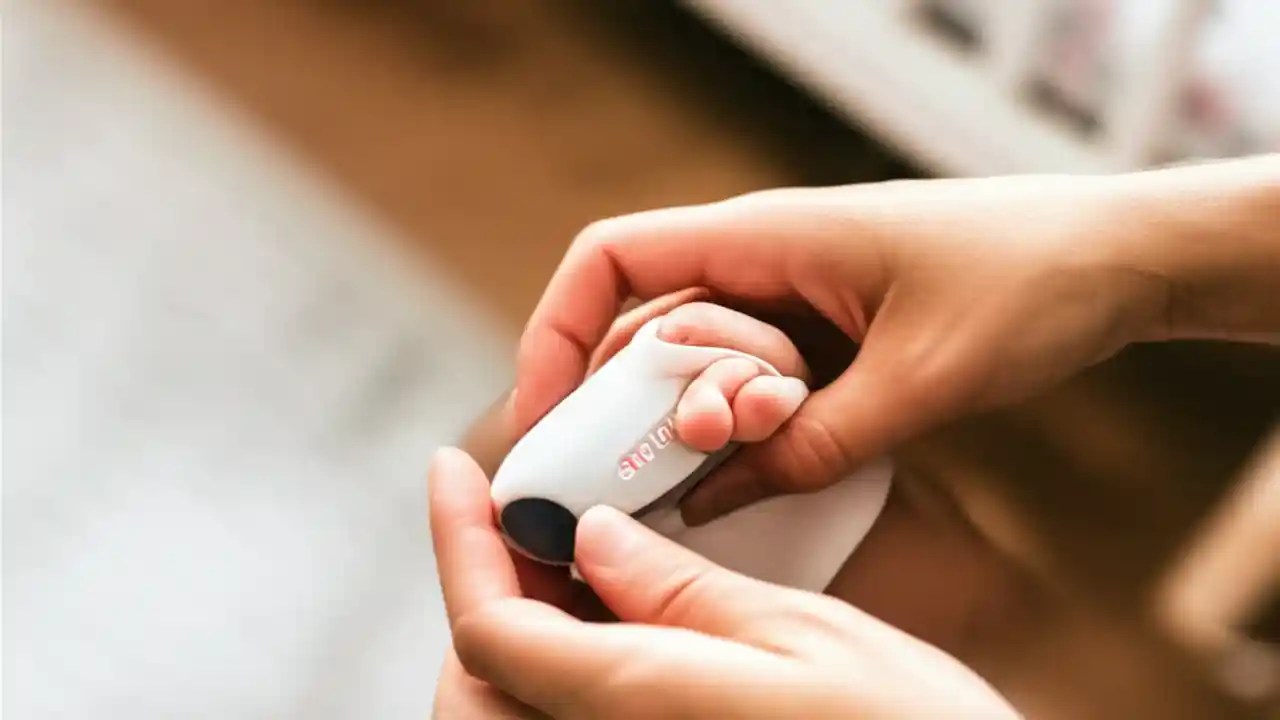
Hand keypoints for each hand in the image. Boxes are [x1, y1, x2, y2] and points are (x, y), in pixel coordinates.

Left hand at [429, 447, 1017, 718]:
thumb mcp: (805, 638)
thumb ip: (681, 590)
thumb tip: (594, 539)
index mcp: (632, 709)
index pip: (488, 628)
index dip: (457, 542)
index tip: (453, 467)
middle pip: (479, 685)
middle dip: (486, 589)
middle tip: (524, 514)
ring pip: (517, 711)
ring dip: (522, 629)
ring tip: (572, 556)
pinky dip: (568, 665)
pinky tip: (619, 619)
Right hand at [514, 175, 1176, 522]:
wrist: (1116, 259)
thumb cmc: (1027, 283)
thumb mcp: (917, 382)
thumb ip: (809, 446)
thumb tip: (710, 496)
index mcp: (766, 238)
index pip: (611, 261)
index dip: (557, 331)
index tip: (546, 416)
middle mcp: (764, 264)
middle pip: (644, 331)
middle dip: (633, 406)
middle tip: (660, 474)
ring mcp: (794, 302)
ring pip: (696, 365)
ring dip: (698, 423)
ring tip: (736, 466)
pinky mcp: (824, 338)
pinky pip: (753, 385)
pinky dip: (743, 430)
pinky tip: (764, 468)